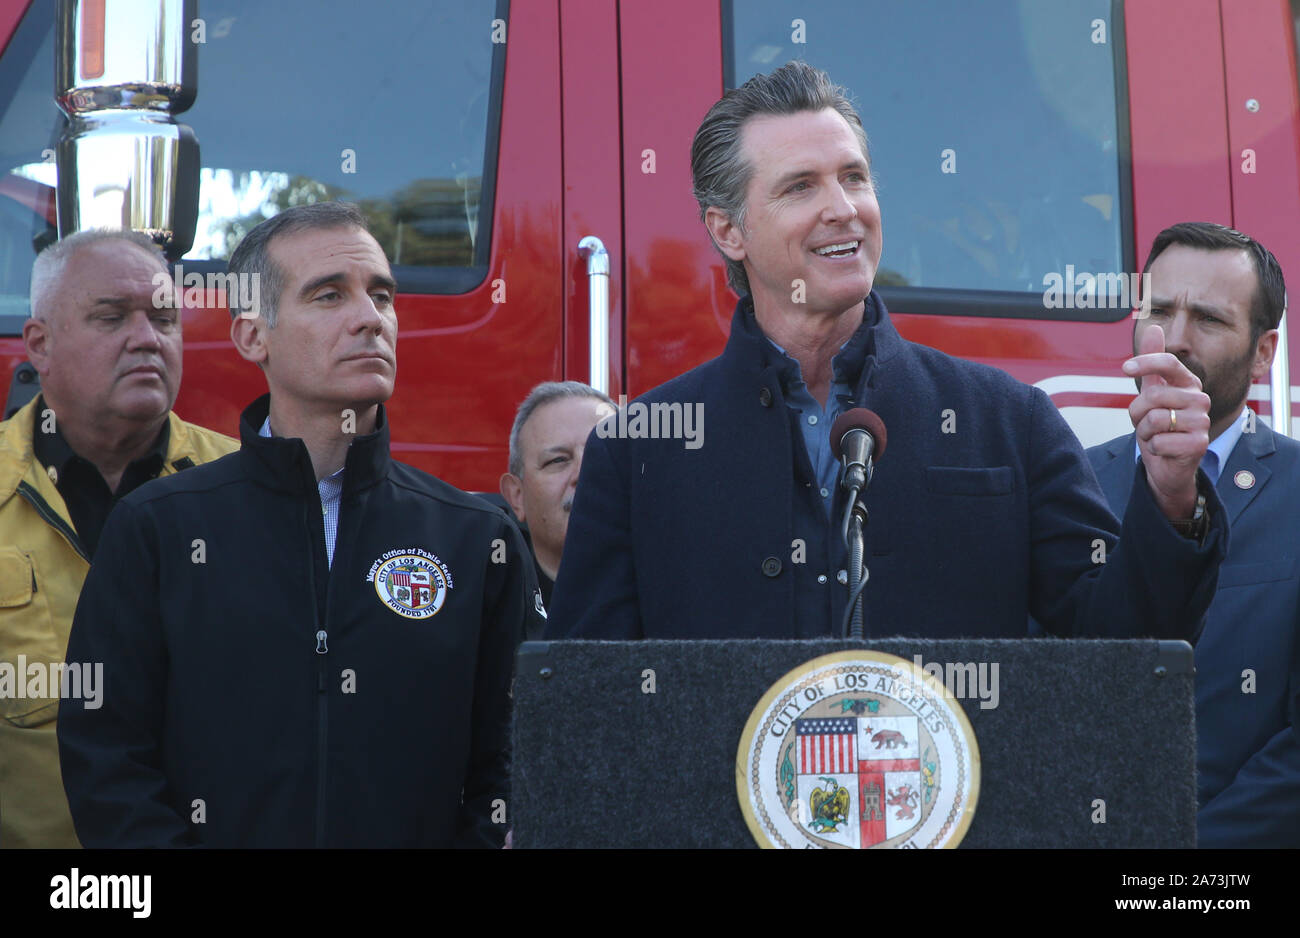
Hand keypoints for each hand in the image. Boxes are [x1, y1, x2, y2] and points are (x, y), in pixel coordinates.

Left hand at [1122, 324, 1209, 519]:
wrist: (1169, 464)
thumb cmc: (1159, 426)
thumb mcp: (1152, 393)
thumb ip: (1151, 364)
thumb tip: (1153, 326)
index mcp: (1188, 384)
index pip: (1169, 363)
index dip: (1146, 362)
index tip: (1124, 368)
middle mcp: (1200, 399)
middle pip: (1152, 395)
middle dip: (1137, 413)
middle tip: (1145, 423)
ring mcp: (1202, 422)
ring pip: (1153, 419)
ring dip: (1144, 432)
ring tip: (1155, 436)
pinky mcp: (1199, 444)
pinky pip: (1159, 441)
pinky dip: (1153, 448)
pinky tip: (1163, 450)